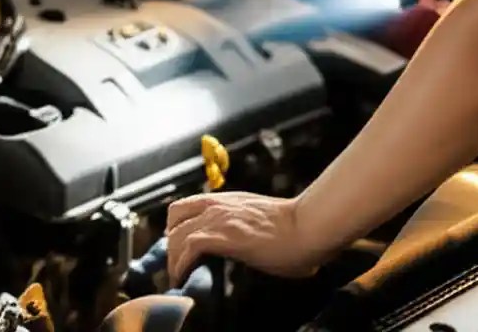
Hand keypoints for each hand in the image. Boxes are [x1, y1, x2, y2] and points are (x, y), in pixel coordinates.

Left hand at [165, 192, 325, 281]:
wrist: (307, 226)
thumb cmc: (294, 227)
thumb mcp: (258, 219)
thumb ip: (243, 225)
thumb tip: (243, 245)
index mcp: (225, 200)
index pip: (185, 207)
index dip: (176, 226)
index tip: (177, 246)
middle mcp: (217, 205)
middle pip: (174, 218)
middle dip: (170, 243)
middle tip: (175, 263)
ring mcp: (218, 219)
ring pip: (177, 235)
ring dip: (173, 258)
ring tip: (178, 277)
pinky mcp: (223, 235)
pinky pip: (189, 248)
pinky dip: (181, 264)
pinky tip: (184, 277)